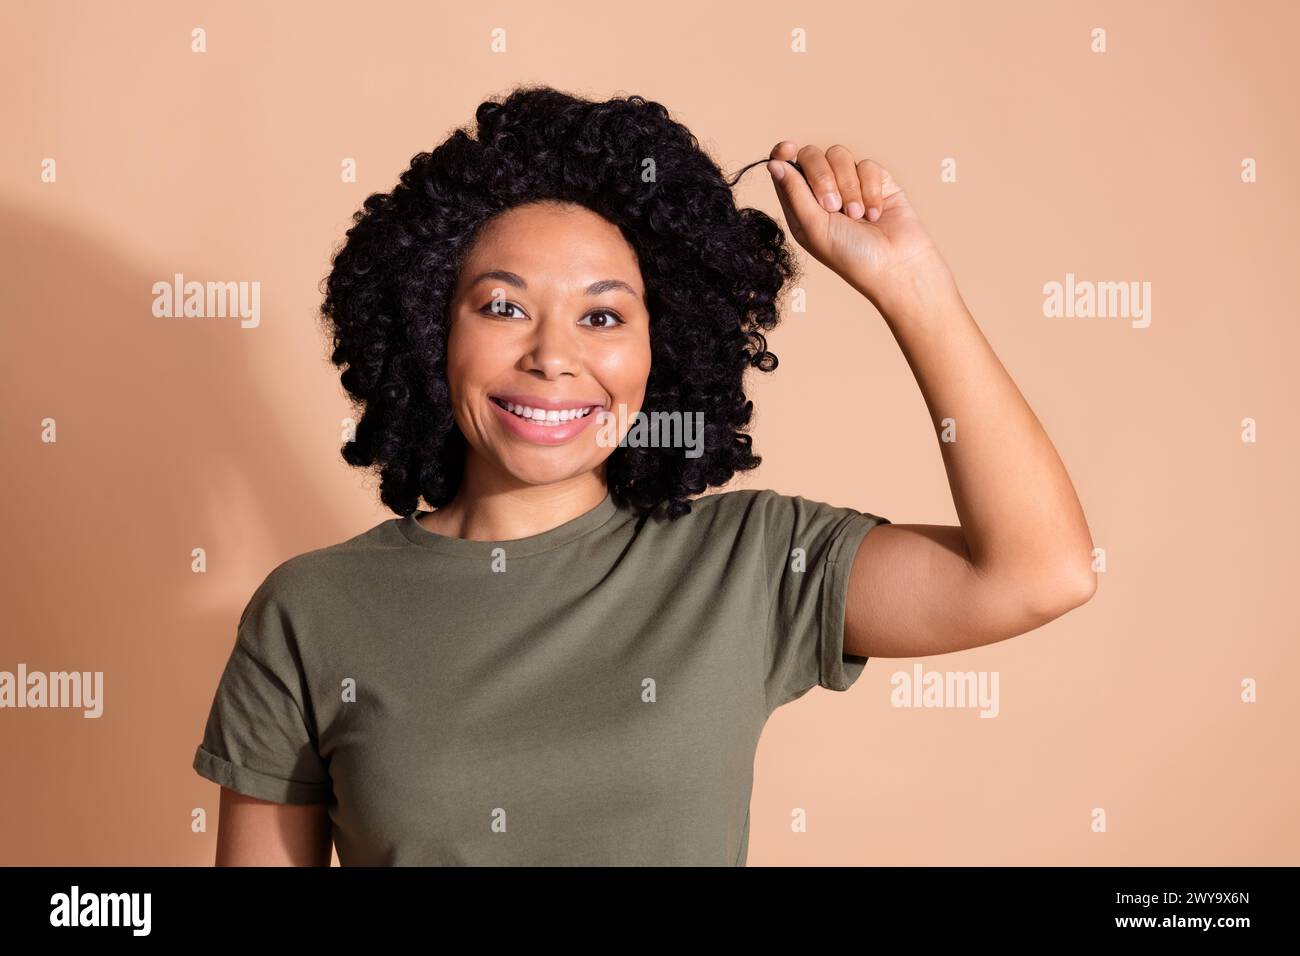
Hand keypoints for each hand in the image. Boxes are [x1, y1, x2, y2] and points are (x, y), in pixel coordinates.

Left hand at [766, 141, 953, 309]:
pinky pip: (866, 165)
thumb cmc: (851, 256)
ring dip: (848, 187)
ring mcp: (850, 184)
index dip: (783, 154)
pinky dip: (870, 190)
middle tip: (832, 206)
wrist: (896, 264)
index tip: (787, 150)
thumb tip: (774, 163)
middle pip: (811, 156)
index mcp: (801, 206)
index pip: (785, 169)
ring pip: (839, 155)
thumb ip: (794, 193)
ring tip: (857, 216)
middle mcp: (822, 192)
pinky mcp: (876, 180)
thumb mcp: (814, 228)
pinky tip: (875, 214)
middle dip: (821, 177)